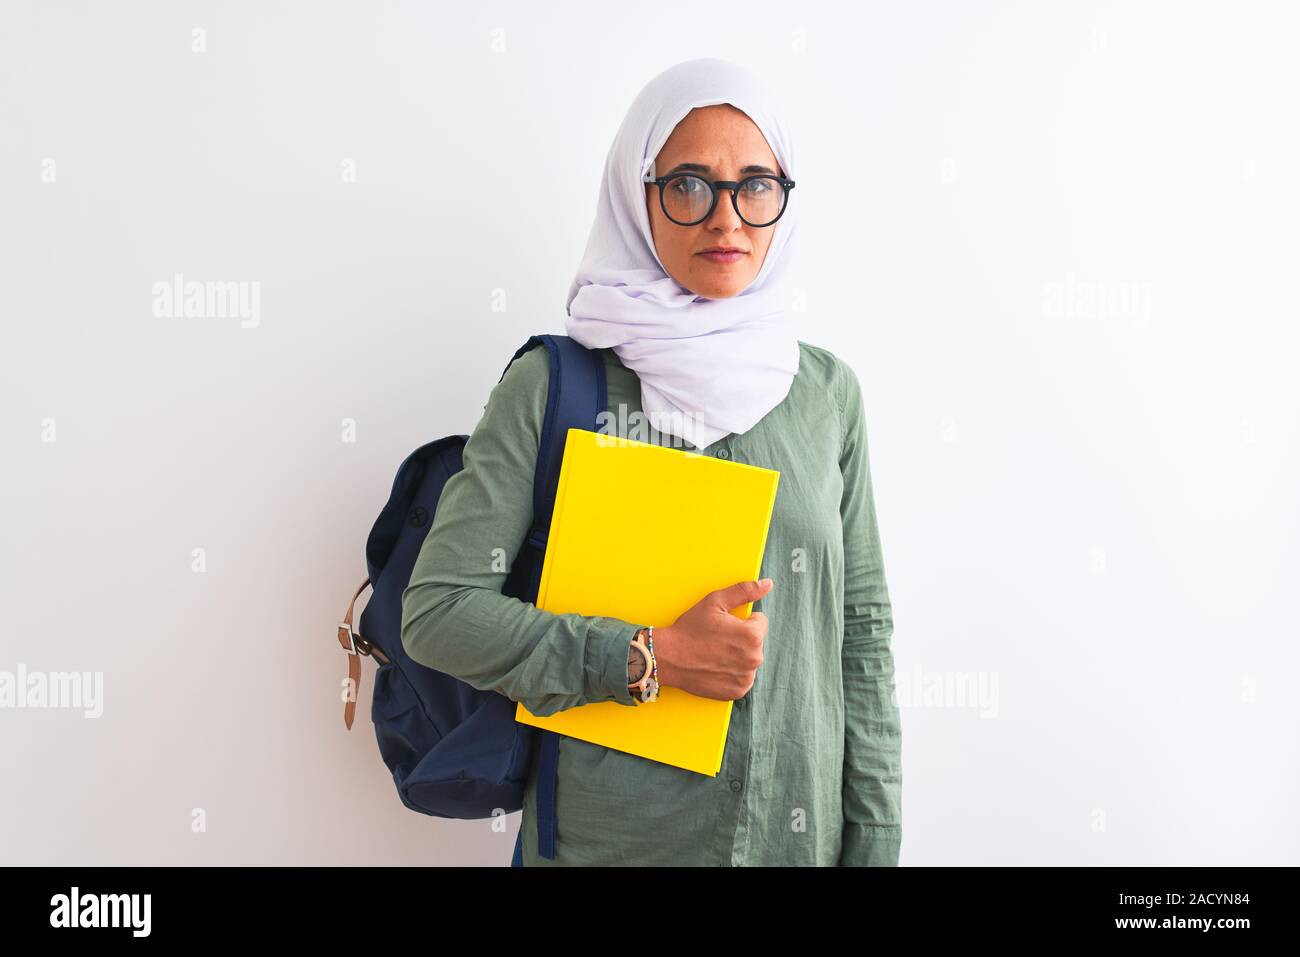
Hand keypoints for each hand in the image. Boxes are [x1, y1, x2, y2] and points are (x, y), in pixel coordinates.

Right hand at [652, 578, 771, 700]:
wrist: (669, 657)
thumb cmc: (690, 629)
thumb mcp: (715, 601)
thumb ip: (744, 591)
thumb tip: (767, 584)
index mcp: (752, 635)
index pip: (760, 622)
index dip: (741, 620)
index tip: (724, 625)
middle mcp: (754, 659)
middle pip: (756, 642)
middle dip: (741, 639)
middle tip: (717, 639)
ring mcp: (746, 678)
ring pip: (749, 660)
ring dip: (738, 656)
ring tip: (715, 653)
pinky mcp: (738, 692)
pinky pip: (742, 678)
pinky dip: (732, 673)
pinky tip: (716, 667)